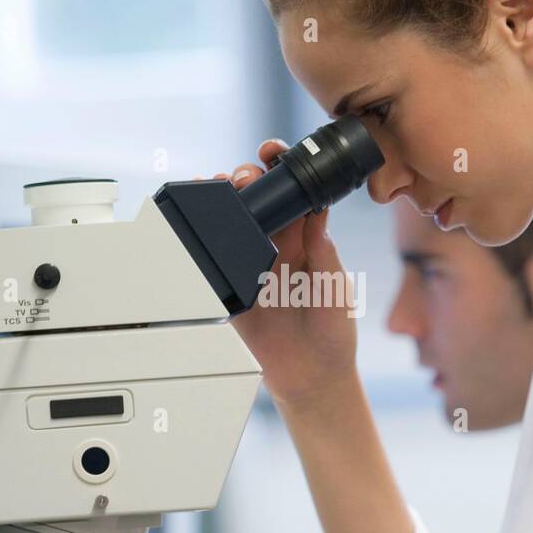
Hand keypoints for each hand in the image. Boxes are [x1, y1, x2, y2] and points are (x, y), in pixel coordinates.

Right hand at [216, 141, 359, 404]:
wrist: (312, 379)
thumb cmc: (334, 334)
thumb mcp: (336, 290)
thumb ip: (325, 256)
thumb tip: (316, 216)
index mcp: (309, 239)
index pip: (294, 192)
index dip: (283, 168)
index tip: (274, 153)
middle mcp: (279, 246)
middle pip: (259, 199)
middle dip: (247, 177)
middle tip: (243, 177)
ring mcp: (254, 265)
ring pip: (234, 222)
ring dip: (223, 199)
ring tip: (217, 186)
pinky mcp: (233, 288)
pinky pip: (214, 257)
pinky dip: (202, 237)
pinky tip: (196, 219)